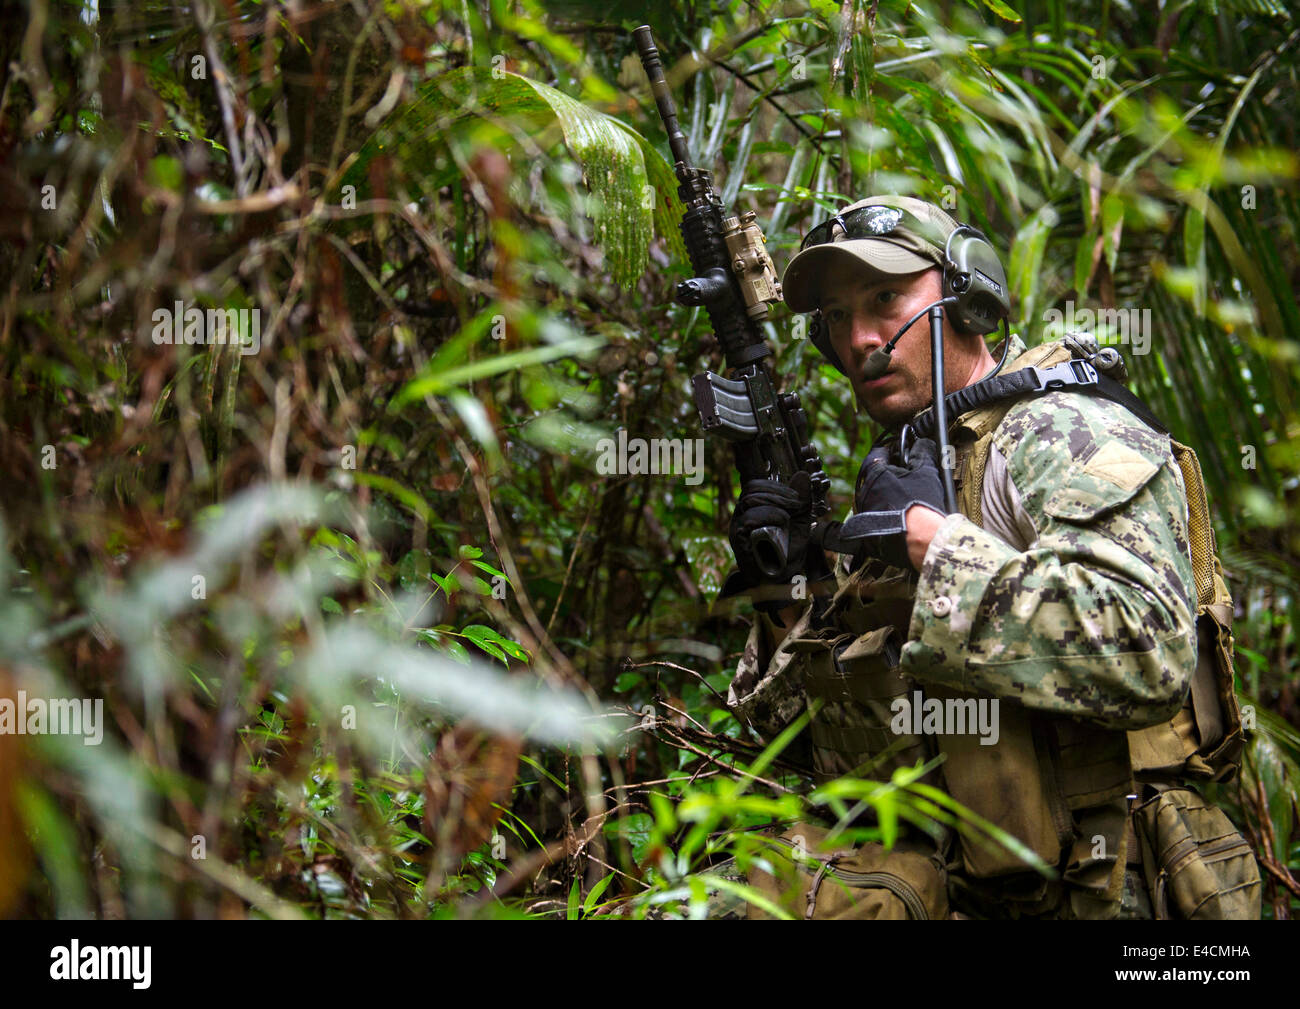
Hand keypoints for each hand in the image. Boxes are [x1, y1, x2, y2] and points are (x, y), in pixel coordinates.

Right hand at [725, 470, 817, 603]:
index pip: (755, 485)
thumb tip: (802, 474)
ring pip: (750, 502)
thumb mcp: (799, 522)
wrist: (782, 581)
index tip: (796, 496)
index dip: (776, 486)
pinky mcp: (738, 541)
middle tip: (796, 504)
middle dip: (778, 493)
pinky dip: (768, 516)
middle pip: (752, 490)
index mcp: (752, 510)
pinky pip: (749, 520)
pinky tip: (782, 522)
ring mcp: (737, 529)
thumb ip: (801, 501)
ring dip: (775, 504)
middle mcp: (740, 516)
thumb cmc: (788, 553)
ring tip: (789, 517)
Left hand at [854, 437, 948, 569]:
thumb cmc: (922, 502)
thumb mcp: (926, 471)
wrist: (922, 539)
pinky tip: (897, 520)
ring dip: (885, 498)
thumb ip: (922, 452)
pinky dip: (882, 519)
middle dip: (888, 477)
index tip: (899, 456)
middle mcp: (864, 493)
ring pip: (873, 499)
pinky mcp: (867, 534)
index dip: (891, 452)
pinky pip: (872, 522)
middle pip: (874, 478)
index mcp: (875, 474)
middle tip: (906, 481)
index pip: (878, 454)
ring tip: (904, 504)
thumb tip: (922, 442)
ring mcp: (864, 515)